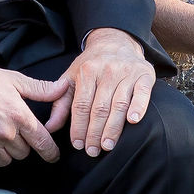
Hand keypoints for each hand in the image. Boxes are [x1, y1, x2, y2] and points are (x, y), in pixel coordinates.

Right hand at [0, 43, 67, 171]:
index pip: (43, 143)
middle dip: (23, 144)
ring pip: (7, 160)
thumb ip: (41, 89)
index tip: (53, 155)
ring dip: (6, 152)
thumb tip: (63, 88)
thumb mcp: (15, 80)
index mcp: (19, 116)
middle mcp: (5, 133)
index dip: (51, 152)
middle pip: (24, 153)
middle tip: (14, 131)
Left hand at [60, 28, 156, 156]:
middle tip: (93, 151)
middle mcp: (107, 70)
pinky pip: (142, 93)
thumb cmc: (91, 65)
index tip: (78, 145)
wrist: (116, 42)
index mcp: (87, 71)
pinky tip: (133, 121)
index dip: (79, 127)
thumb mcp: (72, 79)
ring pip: (119, 104)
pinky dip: (138, 107)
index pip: (81, 105)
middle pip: (99, 108)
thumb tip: (49, 127)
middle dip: (95, 133)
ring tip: (107, 146)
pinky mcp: (144, 74)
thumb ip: (60, 103)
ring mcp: (127, 72)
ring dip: (113, 128)